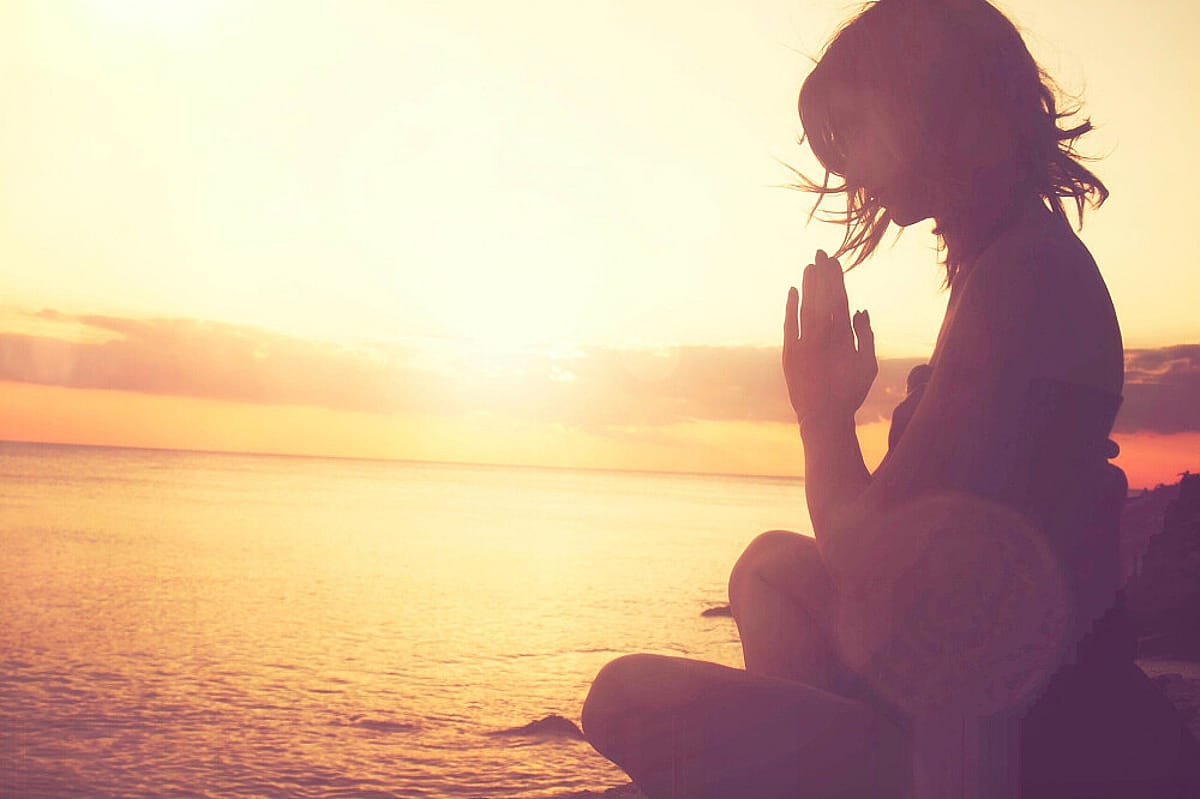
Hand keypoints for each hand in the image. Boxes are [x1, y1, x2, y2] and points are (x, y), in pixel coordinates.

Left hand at [783, 250, 876, 423]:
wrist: (823, 417)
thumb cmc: (850, 392)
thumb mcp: (868, 365)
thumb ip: (865, 335)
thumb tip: (860, 309)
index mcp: (844, 337)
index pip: (840, 299)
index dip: (837, 278)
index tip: (835, 261)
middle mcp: (823, 337)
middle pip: (823, 298)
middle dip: (822, 274)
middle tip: (820, 253)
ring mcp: (804, 344)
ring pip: (806, 307)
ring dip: (808, 285)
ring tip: (809, 266)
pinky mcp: (789, 354)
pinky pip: (789, 324)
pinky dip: (790, 307)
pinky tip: (792, 290)